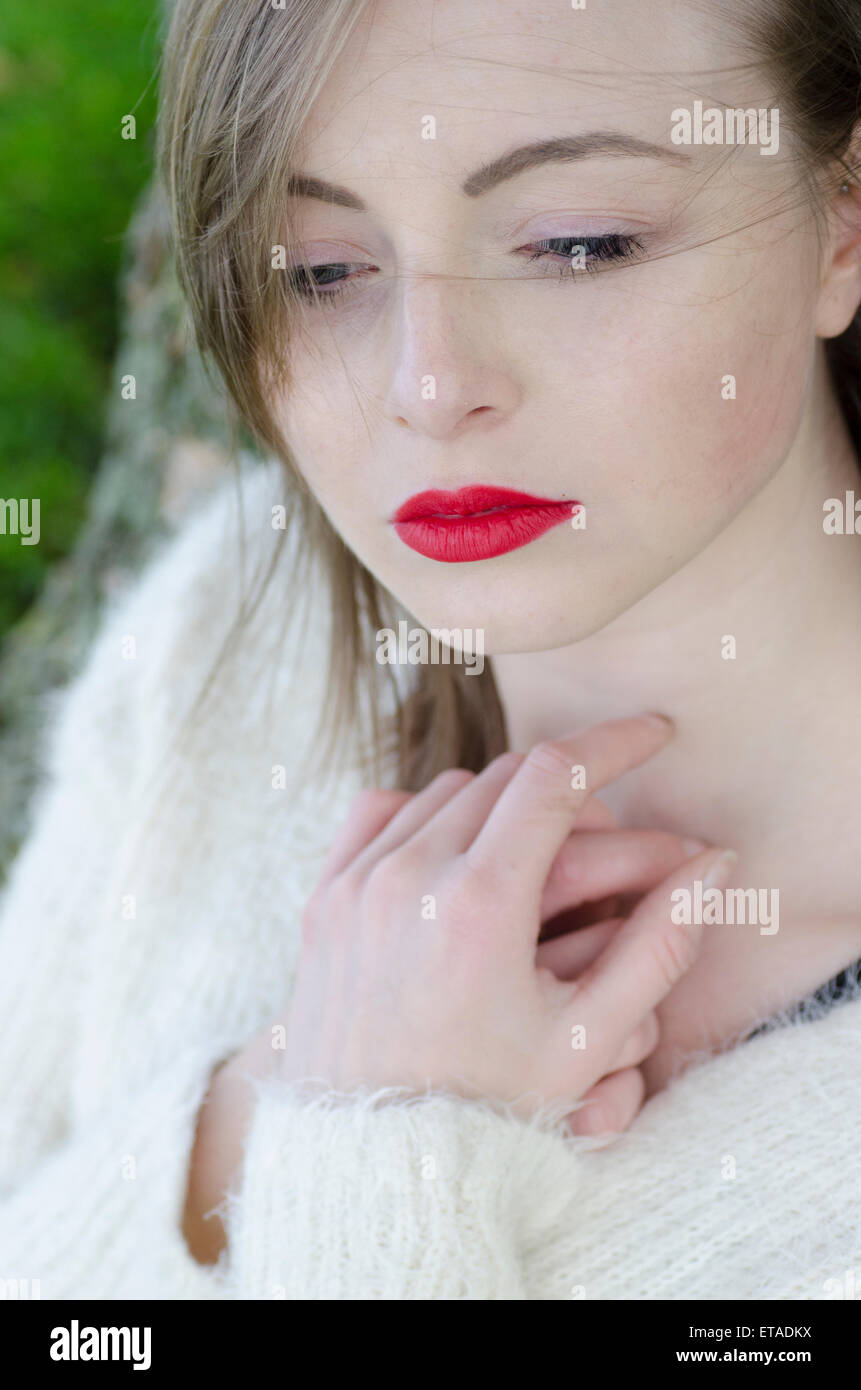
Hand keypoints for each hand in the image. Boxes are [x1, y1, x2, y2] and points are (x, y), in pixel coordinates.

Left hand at [276, 714, 731, 1116]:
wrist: (372, 1163)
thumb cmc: (485, 1110)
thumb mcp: (589, 1041)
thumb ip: (660, 945)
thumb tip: (715, 866)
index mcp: (479, 906)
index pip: (557, 774)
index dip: (615, 743)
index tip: (654, 733)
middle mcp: (409, 878)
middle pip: (506, 776)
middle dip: (566, 790)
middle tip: (602, 833)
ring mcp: (356, 884)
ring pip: (446, 790)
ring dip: (500, 804)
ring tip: (534, 855)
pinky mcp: (322, 899)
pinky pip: (379, 813)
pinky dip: (426, 814)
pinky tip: (454, 854)